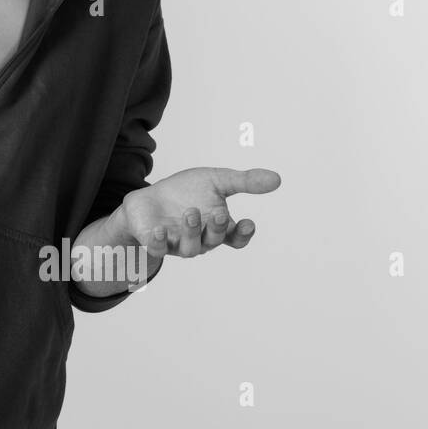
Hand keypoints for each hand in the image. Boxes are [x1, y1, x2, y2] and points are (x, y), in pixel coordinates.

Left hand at [111, 166, 281, 261]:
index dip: (243, 234)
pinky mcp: (155, 243)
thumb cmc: (185, 192)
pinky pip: (158, 249)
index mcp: (218, 227)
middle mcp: (201, 239)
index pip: (236, 238)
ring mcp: (178, 244)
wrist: (150, 199)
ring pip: (190, 247)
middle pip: (214, 241)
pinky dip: (160, 242)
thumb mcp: (216, 180)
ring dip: (192, 232)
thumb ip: (244, 181)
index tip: (249, 223)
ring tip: (190, 213)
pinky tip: (160, 230)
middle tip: (217, 212)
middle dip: (216, 228)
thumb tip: (277, 179)